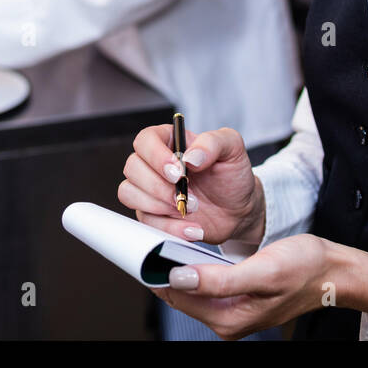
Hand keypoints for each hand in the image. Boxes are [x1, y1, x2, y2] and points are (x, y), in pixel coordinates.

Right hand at [118, 125, 265, 246]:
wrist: (239, 210)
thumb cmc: (232, 175)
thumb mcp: (232, 148)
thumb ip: (213, 142)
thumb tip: (190, 157)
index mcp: (170, 140)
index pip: (145, 140)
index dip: (155, 156)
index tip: (178, 172)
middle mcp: (154, 163)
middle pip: (132, 167)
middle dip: (159, 186)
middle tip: (189, 195)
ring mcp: (150, 190)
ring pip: (129, 193)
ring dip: (159, 206)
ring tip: (191, 210)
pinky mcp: (152, 214)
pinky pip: (144, 221)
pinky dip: (169, 227)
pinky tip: (192, 228)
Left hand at [154, 234, 367, 339]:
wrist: (333, 271)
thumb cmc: (305, 268)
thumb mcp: (262, 270)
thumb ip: (218, 279)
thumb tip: (178, 279)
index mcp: (228, 318)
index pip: (174, 297)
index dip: (155, 270)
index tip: (141, 245)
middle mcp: (225, 320)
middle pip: (177, 294)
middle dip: (162, 268)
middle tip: (150, 235)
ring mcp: (230, 311)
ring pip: (188, 288)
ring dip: (175, 266)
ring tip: (165, 238)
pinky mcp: (236, 299)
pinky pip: (202, 284)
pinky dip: (191, 267)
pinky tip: (187, 249)